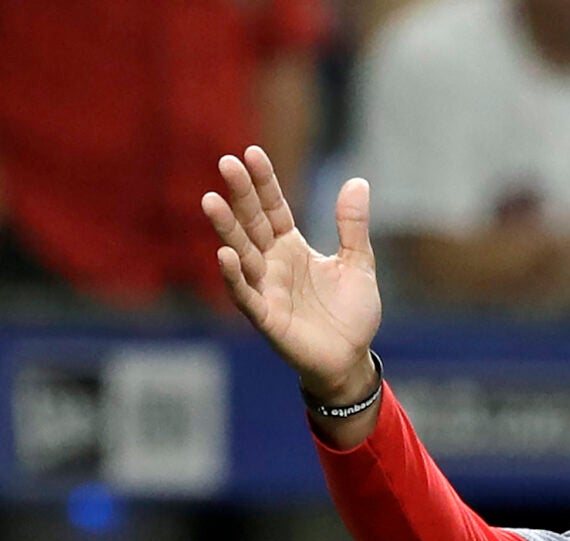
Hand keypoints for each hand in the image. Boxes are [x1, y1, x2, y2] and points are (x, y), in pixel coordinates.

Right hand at [203, 146, 381, 404]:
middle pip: (251, 223)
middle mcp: (272, 263)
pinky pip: (246, 295)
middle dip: (240, 195)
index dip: (263, 183)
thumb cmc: (350, 313)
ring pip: (241, 253)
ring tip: (211, 200)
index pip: (273, 207)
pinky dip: (235, 277)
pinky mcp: (266, 317)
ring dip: (227, 229)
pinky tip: (225, 255)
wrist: (351, 358)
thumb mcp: (358, 263)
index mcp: (291, 246)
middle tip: (226, 163)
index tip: (251, 153)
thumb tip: (357, 181)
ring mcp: (266, 288)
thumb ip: (352, 226)